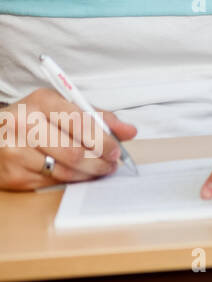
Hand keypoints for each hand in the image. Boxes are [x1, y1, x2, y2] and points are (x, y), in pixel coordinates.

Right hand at [0, 88, 135, 190]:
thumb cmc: (37, 119)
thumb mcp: (64, 108)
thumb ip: (98, 118)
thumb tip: (130, 131)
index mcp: (42, 101)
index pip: (80, 122)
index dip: (103, 140)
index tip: (117, 150)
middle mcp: (24, 123)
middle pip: (73, 150)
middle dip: (99, 161)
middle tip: (111, 164)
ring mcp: (14, 150)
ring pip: (63, 169)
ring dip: (88, 173)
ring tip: (100, 170)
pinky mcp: (11, 173)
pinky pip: (50, 181)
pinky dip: (69, 180)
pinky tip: (77, 175)